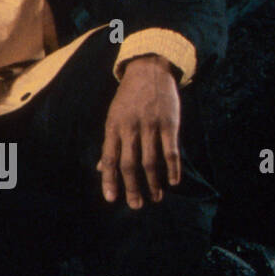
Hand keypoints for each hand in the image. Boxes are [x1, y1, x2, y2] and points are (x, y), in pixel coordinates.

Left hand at [97, 54, 180, 208]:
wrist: (149, 70)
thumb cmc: (129, 98)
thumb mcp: (114, 117)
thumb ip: (110, 144)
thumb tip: (101, 169)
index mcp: (113, 126)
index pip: (109, 158)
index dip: (110, 180)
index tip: (111, 199)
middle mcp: (130, 127)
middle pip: (129, 164)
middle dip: (132, 187)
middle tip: (136, 205)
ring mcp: (150, 125)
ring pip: (150, 160)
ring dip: (153, 183)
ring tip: (155, 198)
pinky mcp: (169, 122)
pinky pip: (171, 150)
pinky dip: (172, 168)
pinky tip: (173, 182)